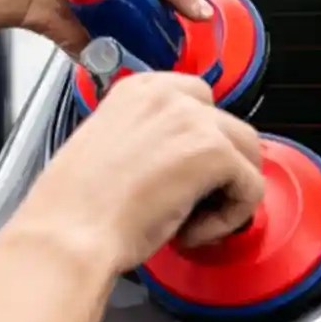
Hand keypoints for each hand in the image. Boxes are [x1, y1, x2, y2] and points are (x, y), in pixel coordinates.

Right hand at [12, 72, 264, 272]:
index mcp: (138, 89)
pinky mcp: (215, 152)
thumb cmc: (75, 207)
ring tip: (190, 223)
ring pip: (247, 154)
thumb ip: (148, 140)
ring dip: (228, 193)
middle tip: (189, 207)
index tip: (180, 179)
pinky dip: (230, 218)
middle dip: (220, 171)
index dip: (198, 147)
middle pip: (229, 127)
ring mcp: (195, 120)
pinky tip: (190, 233)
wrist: (69, 232)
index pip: (198, 102)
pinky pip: (251, 187)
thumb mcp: (109, 150)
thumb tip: (181, 164)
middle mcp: (170, 95)